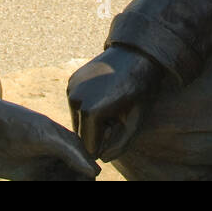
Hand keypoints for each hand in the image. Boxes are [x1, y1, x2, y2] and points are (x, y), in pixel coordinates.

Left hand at [0, 80, 98, 180]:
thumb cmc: (12, 124)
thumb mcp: (43, 134)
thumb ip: (68, 151)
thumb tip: (94, 170)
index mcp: (61, 138)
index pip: (84, 160)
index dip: (90, 173)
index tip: (93, 182)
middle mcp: (53, 153)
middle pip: (74, 174)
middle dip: (79, 181)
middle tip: (79, 187)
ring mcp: (39, 165)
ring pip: (60, 182)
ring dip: (66, 186)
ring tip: (67, 189)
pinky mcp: (24, 177)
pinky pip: (43, 188)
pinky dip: (51, 190)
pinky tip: (53, 190)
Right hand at [67, 45, 165, 160]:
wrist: (137, 52)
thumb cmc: (140, 87)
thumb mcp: (135, 121)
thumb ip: (119, 146)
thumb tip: (102, 158)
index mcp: (90, 111)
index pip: (90, 148)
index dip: (106, 145)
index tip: (120, 129)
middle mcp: (75, 99)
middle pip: (82, 135)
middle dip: (98, 133)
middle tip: (118, 117)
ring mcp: (71, 88)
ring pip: (78, 120)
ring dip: (92, 120)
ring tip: (112, 104)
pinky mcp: (71, 80)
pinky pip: (77, 104)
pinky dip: (88, 105)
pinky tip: (104, 93)